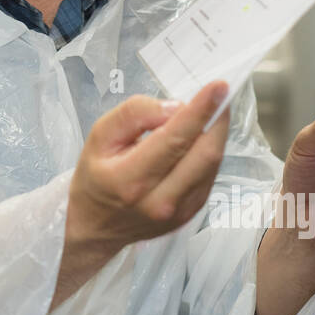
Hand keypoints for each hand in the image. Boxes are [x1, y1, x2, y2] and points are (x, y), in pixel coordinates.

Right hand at [68, 81, 230, 250]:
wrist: (95, 227)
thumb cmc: (95, 176)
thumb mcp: (99, 136)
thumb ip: (134, 115)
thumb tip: (174, 108)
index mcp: (131, 179)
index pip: (174, 139)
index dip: (200, 111)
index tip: (219, 86)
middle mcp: (160, 200)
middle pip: (205, 154)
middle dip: (218, 119)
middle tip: (218, 95)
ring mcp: (180, 211)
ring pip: (213, 163)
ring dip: (214, 134)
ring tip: (201, 118)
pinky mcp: (192, 214)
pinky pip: (210, 175)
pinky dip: (207, 152)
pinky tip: (194, 142)